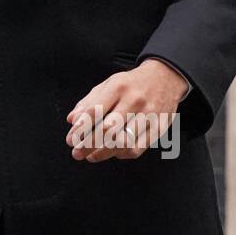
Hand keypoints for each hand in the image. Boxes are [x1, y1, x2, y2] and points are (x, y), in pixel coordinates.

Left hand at [64, 58, 183, 162]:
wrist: (165, 77)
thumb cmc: (131, 83)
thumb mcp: (108, 84)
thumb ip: (89, 101)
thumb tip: (71, 120)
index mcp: (118, 87)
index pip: (94, 111)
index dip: (80, 129)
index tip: (70, 140)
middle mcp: (134, 100)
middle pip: (107, 129)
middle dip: (88, 144)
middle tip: (77, 153)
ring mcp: (148, 114)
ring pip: (123, 142)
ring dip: (103, 153)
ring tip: (91, 157)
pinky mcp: (159, 127)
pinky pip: (138, 148)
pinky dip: (122, 154)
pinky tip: (113, 153)